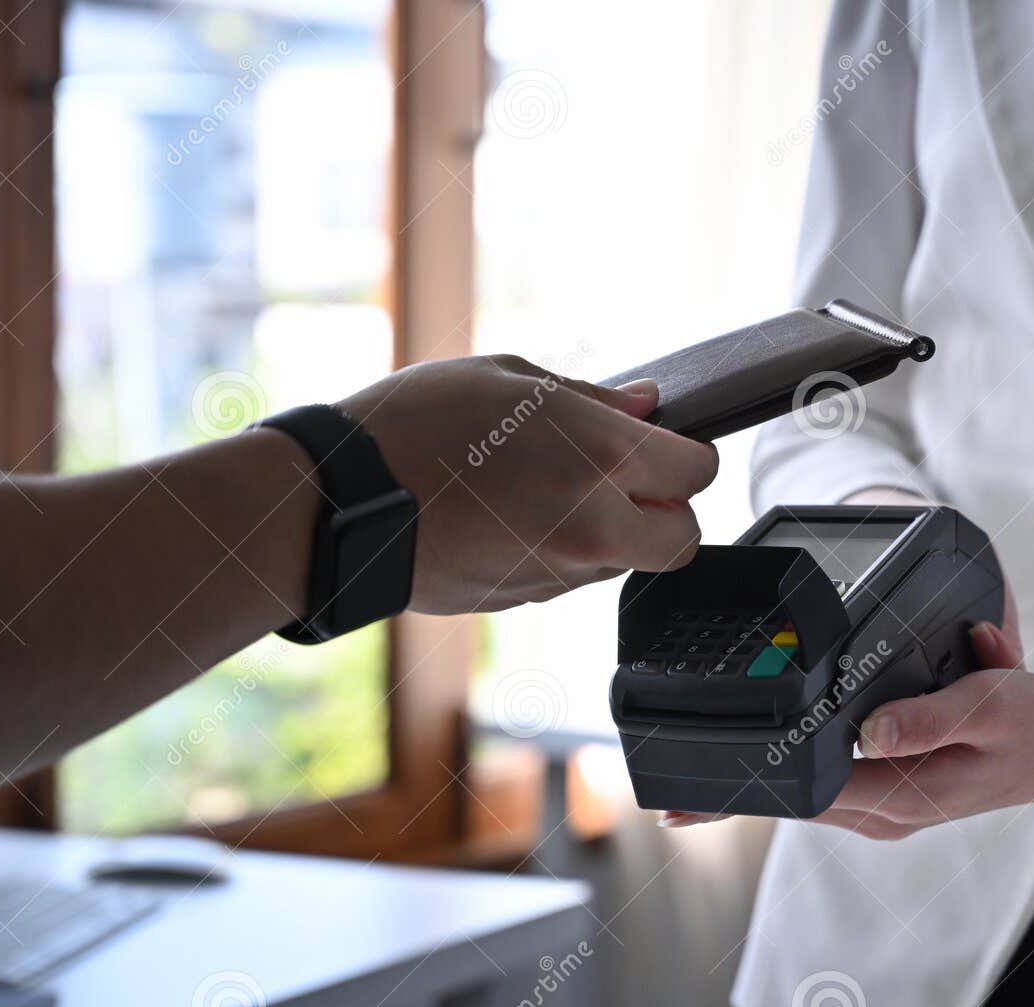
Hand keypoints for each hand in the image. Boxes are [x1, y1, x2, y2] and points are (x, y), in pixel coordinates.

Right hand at [340, 355, 718, 613]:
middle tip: (629, 481)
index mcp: (598, 456)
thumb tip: (645, 407)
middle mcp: (592, 523)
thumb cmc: (411, 426)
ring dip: (612, 532)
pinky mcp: (526, 600)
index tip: (670, 447)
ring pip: (627, 562)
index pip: (697, 470)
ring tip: (547, 489)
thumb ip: (590, 399)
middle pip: (683, 540)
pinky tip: (513, 515)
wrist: (336, 504)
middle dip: (669, 512)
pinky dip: (562, 551)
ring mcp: (559, 571)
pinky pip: (572, 577)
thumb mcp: (506, 379)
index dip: (689, 456)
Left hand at [662, 590, 1033, 835]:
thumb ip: (928, 716)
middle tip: (672, 801)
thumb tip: (869, 733)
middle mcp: (889, 809)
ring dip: (764, 787)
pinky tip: (765, 763)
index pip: (808, 799)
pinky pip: (833, 778)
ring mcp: (890, 800)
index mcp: (905, 797)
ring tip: (699, 785)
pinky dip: (799, 769)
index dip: (750, 795)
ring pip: (810, 794)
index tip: (697, 797)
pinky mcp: (894, 782)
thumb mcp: (988, 704)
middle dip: (738, 799)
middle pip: (796, 804)